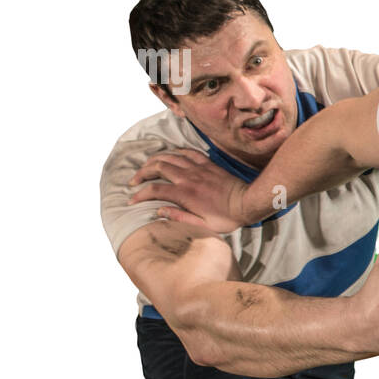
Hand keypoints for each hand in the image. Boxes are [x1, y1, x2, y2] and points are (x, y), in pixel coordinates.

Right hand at [129, 149, 249, 233]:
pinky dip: (175, 152)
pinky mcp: (208, 164)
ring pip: (170, 157)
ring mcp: (198, 168)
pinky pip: (187, 152)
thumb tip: (158, 211)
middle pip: (157, 167)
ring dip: (155, 160)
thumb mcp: (202, 226)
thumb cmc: (227, 218)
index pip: (154, 190)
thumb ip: (179, 217)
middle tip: (134, 181)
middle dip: (142, 173)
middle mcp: (188, 177)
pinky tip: (170, 155)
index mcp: (185, 194)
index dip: (139, 195)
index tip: (131, 200)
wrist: (247, 203)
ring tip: (146, 167)